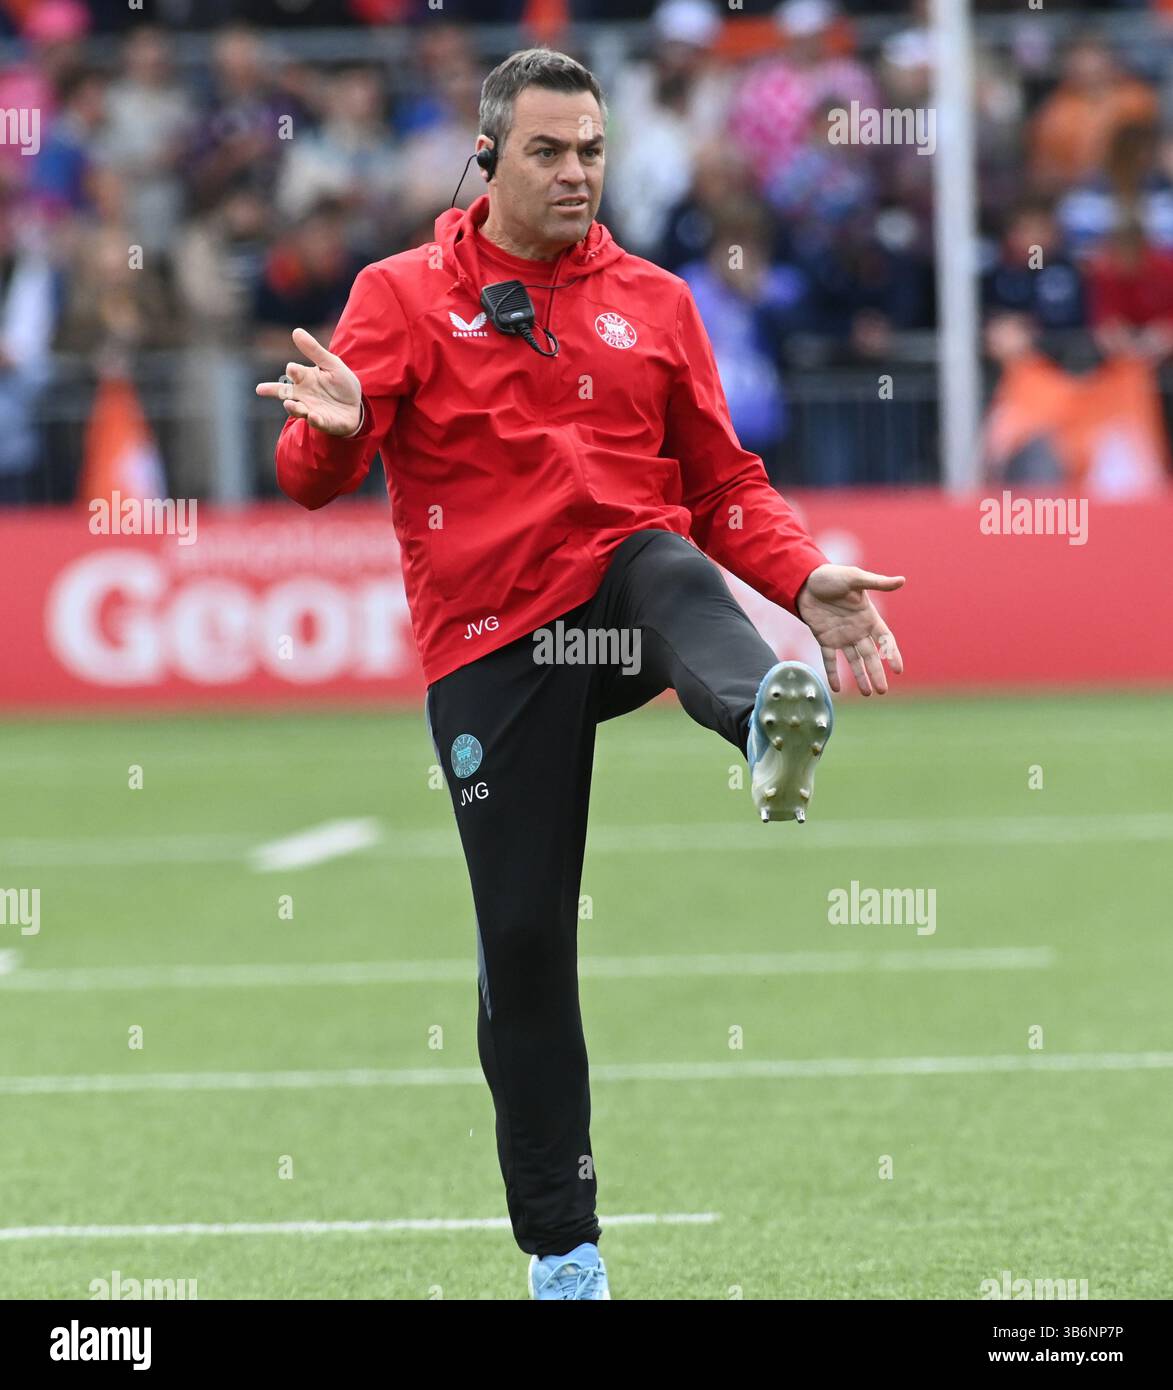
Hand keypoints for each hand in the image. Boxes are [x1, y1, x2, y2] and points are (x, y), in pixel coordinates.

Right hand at [255, 327, 362, 435]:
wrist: (356, 405)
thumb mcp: (331, 364)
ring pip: (297, 409)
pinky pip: (316, 422)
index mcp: (304, 378)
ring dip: (293, 407)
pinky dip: (313, 419)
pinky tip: (313, 416)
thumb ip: (314, 350)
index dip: (293, 371)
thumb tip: (296, 331)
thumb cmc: (341, 383)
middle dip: (273, 390)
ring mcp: (311, 409)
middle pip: (284, 392)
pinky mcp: (323, 422)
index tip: (293, 370)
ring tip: (289, 404)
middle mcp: (303, 394)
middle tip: (260, 389)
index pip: (293, 372)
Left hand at [796, 564, 904, 695]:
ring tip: (867, 693)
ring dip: (860, 677)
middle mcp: (857, 630)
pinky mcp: (824, 639)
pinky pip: (830, 659)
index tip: (898, 670)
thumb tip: (902, 580)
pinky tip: (836, 688)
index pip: (885, 639)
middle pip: (870, 655)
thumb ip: (877, 583)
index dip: (892, 654)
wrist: (805, 580)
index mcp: (868, 617)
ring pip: (853, 661)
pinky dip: (833, 673)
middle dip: (877, 673)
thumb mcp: (855, 578)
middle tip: (882, 690)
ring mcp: (841, 636)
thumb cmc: (832, 576)